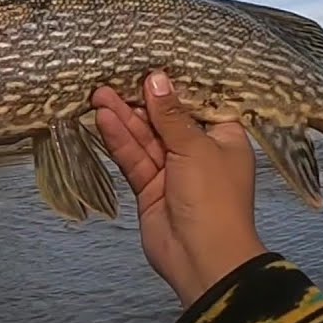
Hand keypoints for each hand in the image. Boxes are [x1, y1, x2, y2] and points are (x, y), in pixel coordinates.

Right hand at [91, 71, 266, 306]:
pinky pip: (134, 159)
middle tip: (112, 79)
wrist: (204, 258)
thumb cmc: (214, 198)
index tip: (148, 63)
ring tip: (98, 95)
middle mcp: (198, 151)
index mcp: (224, 138)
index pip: (196, 104)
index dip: (173, 86)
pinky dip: (120, 142)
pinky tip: (104, 121)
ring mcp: (173, 171)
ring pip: (145, 139)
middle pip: (165, 120)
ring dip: (124, 119)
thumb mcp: (195, 147)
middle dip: (140, 102)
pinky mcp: (150, 188)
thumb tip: (157, 79)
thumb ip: (170, 114)